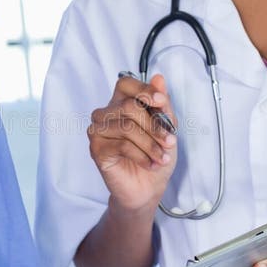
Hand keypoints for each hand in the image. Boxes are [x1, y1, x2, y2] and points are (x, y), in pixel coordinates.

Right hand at [88, 73, 176, 212]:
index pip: (125, 83)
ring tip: (162, 157)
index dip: (143, 89)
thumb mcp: (167, 128)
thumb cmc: (156, 155)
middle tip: (170, 141)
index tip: (161, 102)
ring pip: (126, 127)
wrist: (148, 188)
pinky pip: (121, 145)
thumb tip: (159, 78)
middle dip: (155, 126)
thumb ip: (162, 105)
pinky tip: (150, 163)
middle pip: (130, 106)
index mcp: (121, 103)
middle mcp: (106, 114)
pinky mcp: (96, 149)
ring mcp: (98, 131)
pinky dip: (141, 155)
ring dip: (150, 144)